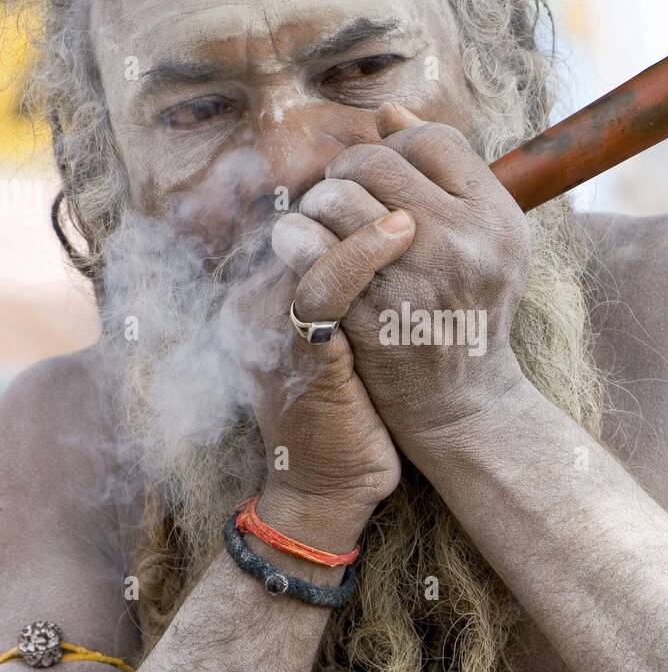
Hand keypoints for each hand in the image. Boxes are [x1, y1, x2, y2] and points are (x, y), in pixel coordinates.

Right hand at [218, 210, 416, 531]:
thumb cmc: (352, 414)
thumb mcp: (345, 337)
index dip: (353, 194)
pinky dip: (361, 252)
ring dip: (362, 212)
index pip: (303, 221)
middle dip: (357, 194)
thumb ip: (352, 286)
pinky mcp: (291, 350)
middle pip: (302, 220)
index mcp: (260, 295)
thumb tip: (399, 225)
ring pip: (307, 238)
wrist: (326, 491)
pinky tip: (402, 233)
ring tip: (411, 201)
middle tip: (410, 181)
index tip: (402, 180)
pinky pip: (321, 285)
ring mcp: (266, 324)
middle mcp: (253, 301)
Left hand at [272, 104, 530, 448]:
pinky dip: (296, 243)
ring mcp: (414, 279)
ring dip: (317, 204)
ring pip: (337, 196)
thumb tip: (387, 110)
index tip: (381, 174)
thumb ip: (444, 173)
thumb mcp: (482, 239)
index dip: (397, 146)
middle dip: (346, 170)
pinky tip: (299, 250)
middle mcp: (461, 242)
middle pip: (377, 160)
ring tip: (321, 222)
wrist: (463, 403)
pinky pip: (311, 251)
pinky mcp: (370, 315)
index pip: (431, 139)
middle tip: (339, 194)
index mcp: (496, 216)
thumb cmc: (467, 308)